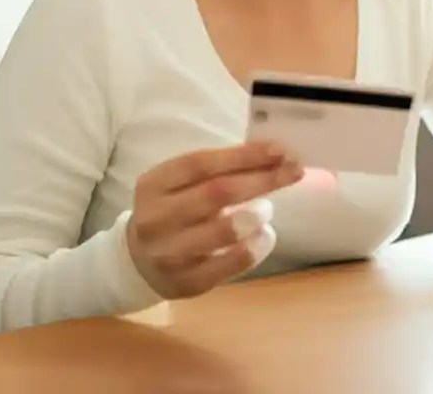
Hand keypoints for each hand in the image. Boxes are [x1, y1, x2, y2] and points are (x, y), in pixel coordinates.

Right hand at [126, 141, 303, 298]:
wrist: (138, 263)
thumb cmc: (175, 212)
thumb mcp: (183, 185)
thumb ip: (220, 170)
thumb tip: (276, 154)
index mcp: (154, 184)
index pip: (201, 163)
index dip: (244, 155)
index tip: (280, 150)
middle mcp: (156, 218)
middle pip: (217, 193)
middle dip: (262, 180)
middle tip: (294, 171)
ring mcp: (169, 253)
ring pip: (224, 230)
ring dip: (258, 215)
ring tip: (267, 209)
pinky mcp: (187, 282)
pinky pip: (231, 263)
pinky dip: (257, 246)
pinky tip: (265, 235)